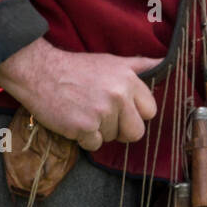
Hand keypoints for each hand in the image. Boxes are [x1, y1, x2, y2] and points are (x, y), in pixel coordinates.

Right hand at [0, 39, 159, 151]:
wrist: (40, 72)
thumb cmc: (77, 68)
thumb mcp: (113, 61)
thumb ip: (140, 65)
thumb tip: (166, 61)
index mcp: (129, 80)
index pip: (150, 110)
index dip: (136, 113)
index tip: (123, 110)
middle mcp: (119, 96)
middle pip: (136, 131)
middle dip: (122, 130)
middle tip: (104, 118)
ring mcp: (101, 112)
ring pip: (112, 138)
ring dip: (99, 132)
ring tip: (85, 112)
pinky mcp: (83, 127)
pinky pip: (93, 145)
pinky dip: (84, 139)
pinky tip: (74, 121)